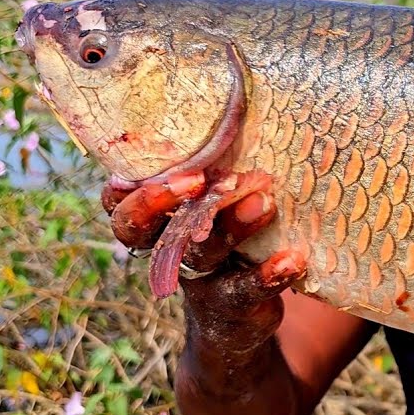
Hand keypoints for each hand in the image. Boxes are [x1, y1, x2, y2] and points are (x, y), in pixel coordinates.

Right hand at [102, 176, 303, 354]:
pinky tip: (293, 260)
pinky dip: (269, 275)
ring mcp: (198, 279)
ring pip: (200, 254)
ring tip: (265, 203)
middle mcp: (169, 248)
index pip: (119, 205)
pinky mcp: (231, 305)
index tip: (134, 172)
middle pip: (139, 229)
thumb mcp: (218, 206)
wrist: (239, 321)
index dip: (122, 192)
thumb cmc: (231, 239)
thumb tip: (252, 93)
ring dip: (232, 226)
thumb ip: (220, 167)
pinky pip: (245, 291)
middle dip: (159, 203)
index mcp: (159, 221)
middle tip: (196, 180)